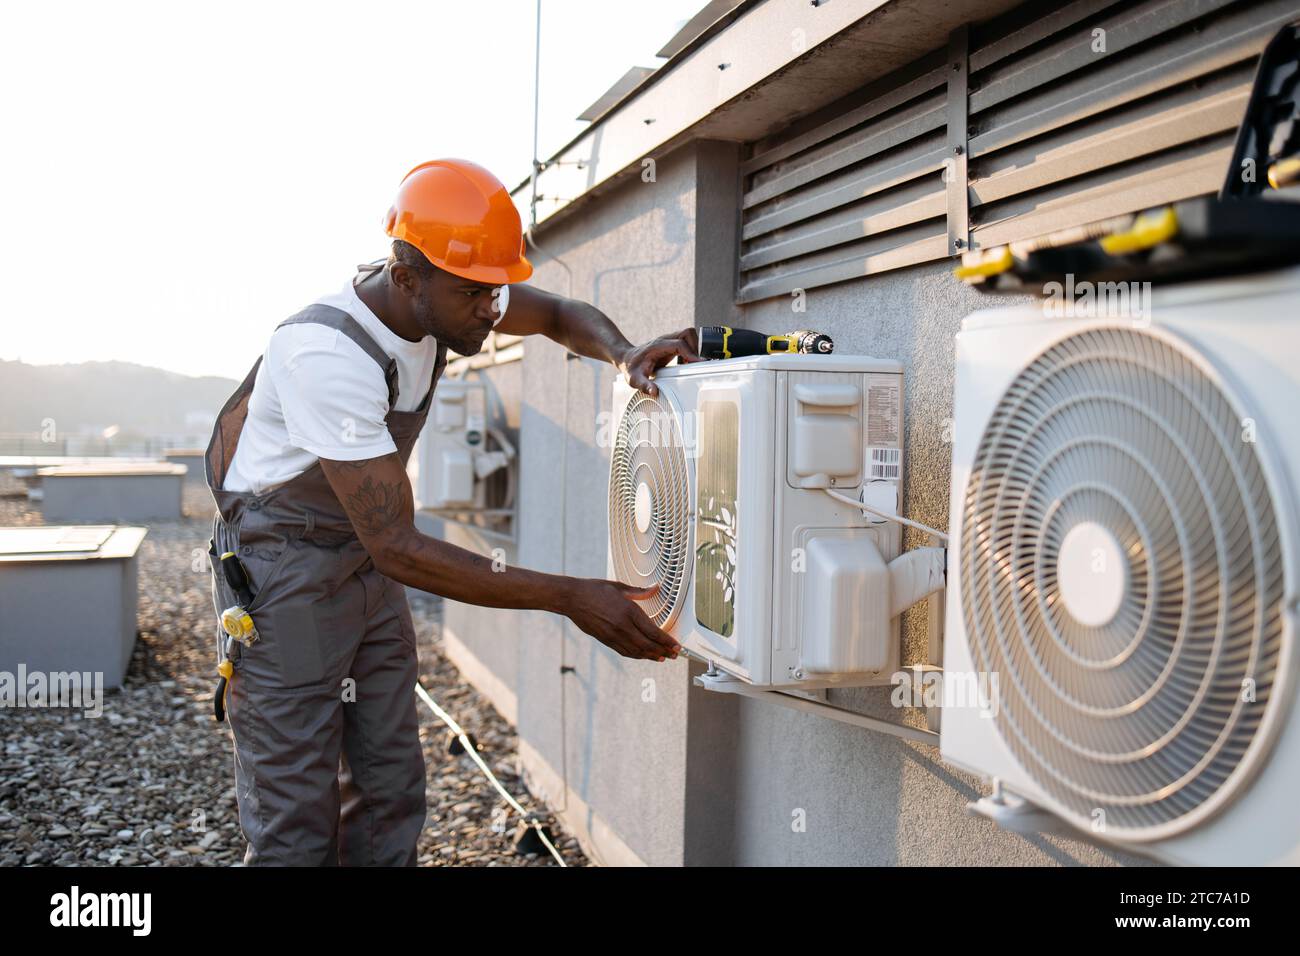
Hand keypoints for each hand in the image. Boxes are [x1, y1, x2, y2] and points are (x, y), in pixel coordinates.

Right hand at [563, 578, 681, 660]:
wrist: (572, 598)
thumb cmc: (595, 589)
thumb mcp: (619, 587)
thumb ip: (640, 591)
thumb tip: (655, 588)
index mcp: (628, 611)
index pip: (653, 631)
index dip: (667, 641)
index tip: (677, 645)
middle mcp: (622, 626)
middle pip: (648, 645)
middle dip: (663, 651)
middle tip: (675, 655)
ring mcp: (613, 635)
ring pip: (637, 651)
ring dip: (651, 656)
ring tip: (662, 658)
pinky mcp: (606, 640)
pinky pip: (625, 651)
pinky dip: (637, 655)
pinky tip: (643, 655)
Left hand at [619, 328, 702, 395]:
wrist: (627, 359)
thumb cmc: (631, 368)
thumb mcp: (635, 379)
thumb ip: (644, 385)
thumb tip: (654, 391)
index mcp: (657, 346)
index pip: (680, 344)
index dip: (691, 353)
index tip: (698, 363)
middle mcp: (665, 340)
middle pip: (688, 333)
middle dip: (696, 347)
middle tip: (695, 363)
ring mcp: (669, 341)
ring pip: (689, 335)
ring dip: (695, 347)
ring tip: (691, 363)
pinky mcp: (672, 344)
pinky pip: (687, 341)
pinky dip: (691, 350)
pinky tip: (686, 362)